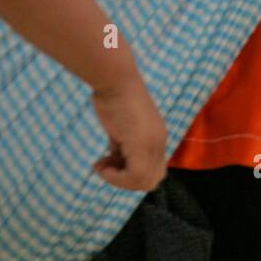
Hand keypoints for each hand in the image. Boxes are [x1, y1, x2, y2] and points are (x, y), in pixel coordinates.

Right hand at [91, 72, 167, 191]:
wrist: (115, 79)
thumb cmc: (115, 95)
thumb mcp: (121, 126)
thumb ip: (123, 145)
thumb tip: (115, 160)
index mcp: (157, 136)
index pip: (154, 170)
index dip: (132, 174)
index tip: (110, 163)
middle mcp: (159, 142)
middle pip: (152, 180)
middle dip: (127, 181)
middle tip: (107, 169)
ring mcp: (153, 144)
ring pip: (144, 182)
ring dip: (119, 181)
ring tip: (101, 167)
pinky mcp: (142, 144)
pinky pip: (134, 176)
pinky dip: (115, 178)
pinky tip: (100, 165)